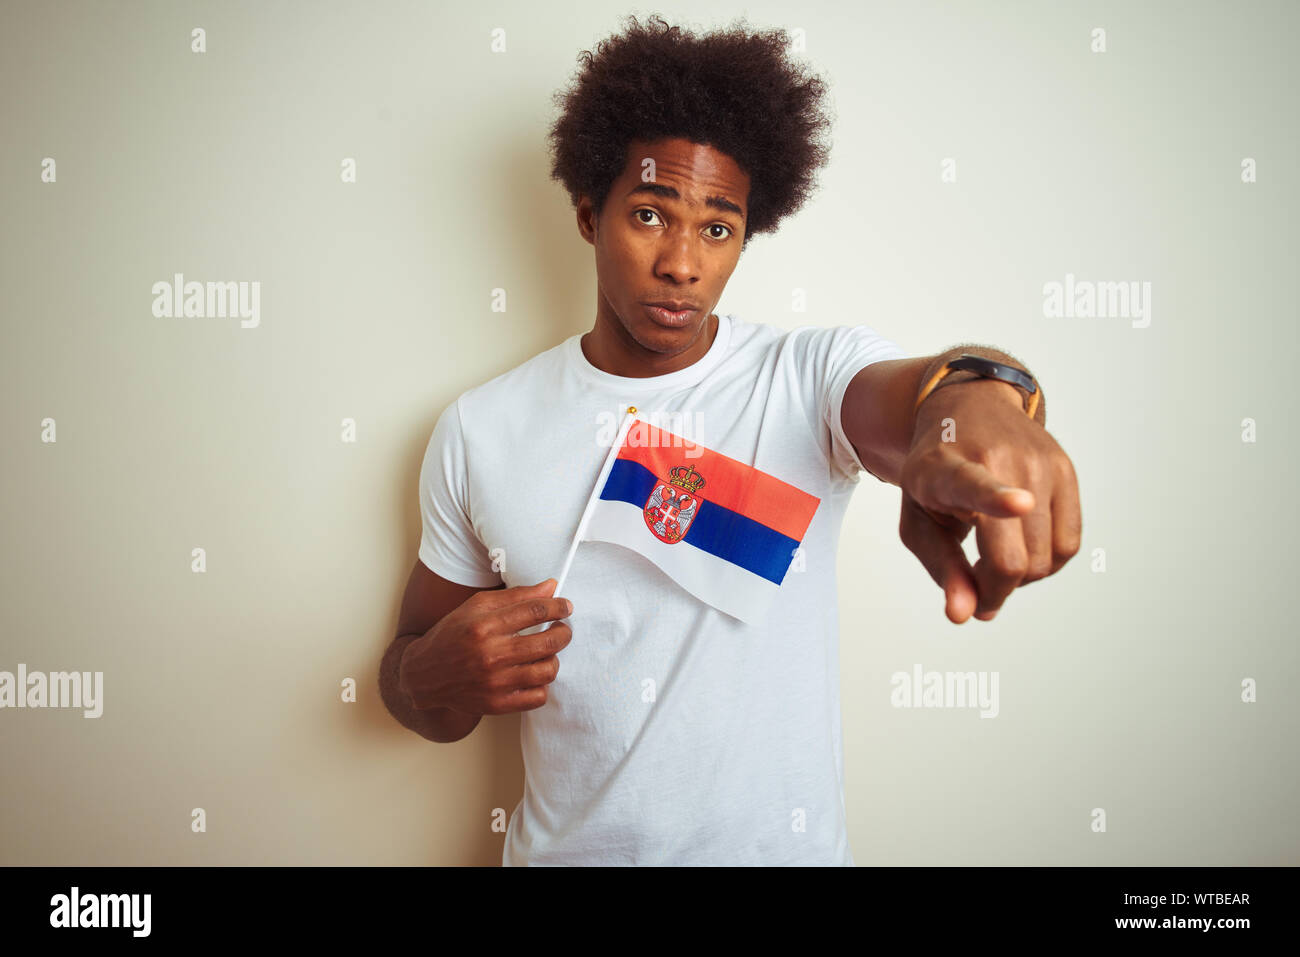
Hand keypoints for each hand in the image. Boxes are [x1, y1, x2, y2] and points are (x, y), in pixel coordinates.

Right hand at [398, 579, 573, 713]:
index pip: (535, 611)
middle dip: (563, 632)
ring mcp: (495, 683)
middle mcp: (490, 654)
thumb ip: (516, 596)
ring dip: (554, 658)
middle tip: (561, 629)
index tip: (565, 607)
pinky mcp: (498, 704)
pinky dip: (542, 684)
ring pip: (548, 670)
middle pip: (548, 641)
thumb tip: (551, 587)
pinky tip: (533, 674)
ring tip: (546, 652)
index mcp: (483, 625)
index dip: (558, 607)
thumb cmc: (453, 636)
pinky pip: (539, 696)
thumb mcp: (476, 607)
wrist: (425, 676)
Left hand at [899, 381, 1080, 622]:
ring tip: (994, 558)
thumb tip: (965, 615)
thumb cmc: (936, 474)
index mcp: (948, 468)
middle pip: (1014, 557)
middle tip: (972, 584)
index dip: (997, 499)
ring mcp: (1039, 463)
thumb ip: (941, 568)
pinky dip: (1046, 564)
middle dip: (994, 589)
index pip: (974, 484)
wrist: (968, 409)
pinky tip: (1021, 548)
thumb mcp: (919, 518)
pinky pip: (1069, 546)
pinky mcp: (1066, 471)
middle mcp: (999, 460)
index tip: (1018, 504)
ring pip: (1046, 559)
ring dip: (1020, 578)